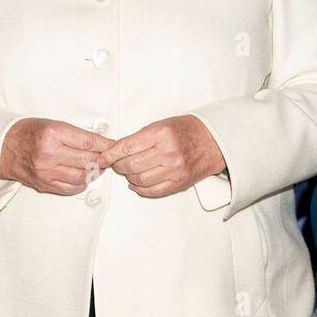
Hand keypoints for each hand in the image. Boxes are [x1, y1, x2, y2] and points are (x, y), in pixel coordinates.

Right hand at [0, 118, 113, 194]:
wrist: (3, 147)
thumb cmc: (28, 133)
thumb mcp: (52, 124)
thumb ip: (75, 135)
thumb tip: (100, 143)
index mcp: (52, 134)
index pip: (88, 141)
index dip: (105, 145)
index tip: (114, 146)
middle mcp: (49, 153)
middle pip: (88, 160)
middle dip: (102, 159)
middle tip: (108, 156)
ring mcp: (46, 171)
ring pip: (82, 176)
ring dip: (94, 172)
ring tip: (96, 166)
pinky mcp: (44, 184)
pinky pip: (71, 188)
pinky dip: (82, 183)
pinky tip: (83, 175)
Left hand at [95, 114, 224, 197]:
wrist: (213, 141)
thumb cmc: (187, 130)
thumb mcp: (161, 125)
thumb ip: (140, 138)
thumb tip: (117, 150)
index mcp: (161, 134)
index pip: (127, 146)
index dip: (111, 154)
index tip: (103, 157)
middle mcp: (168, 152)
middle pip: (131, 165)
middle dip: (119, 166)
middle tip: (116, 163)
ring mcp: (174, 169)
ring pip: (140, 180)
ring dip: (129, 177)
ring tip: (129, 172)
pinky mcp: (179, 183)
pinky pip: (153, 191)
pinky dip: (140, 189)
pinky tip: (137, 183)